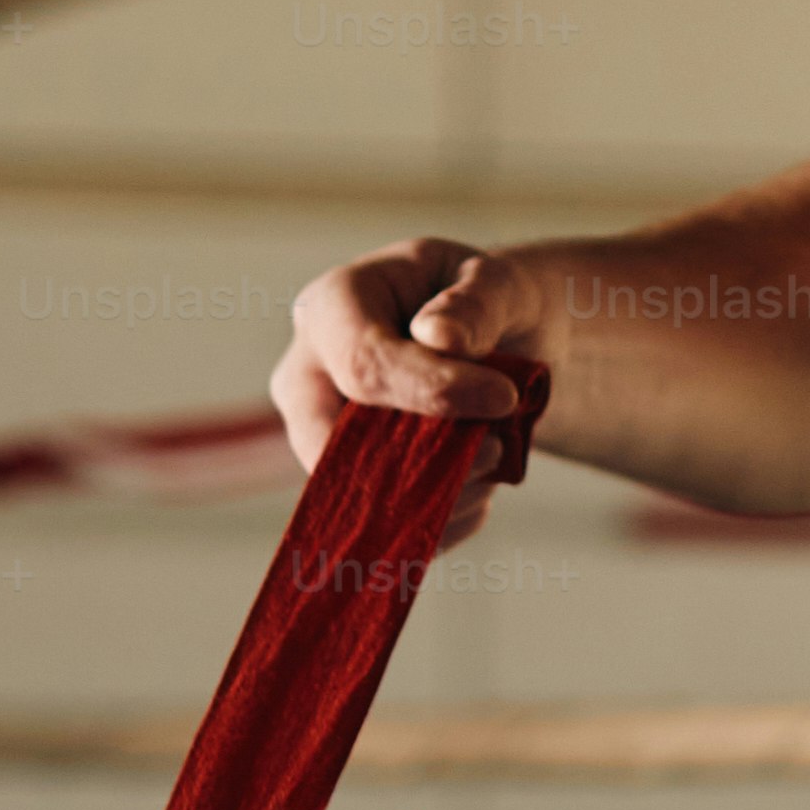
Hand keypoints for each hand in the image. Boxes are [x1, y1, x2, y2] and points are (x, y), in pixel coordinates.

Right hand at [275, 239, 551, 547]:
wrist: (498, 346)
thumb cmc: (490, 305)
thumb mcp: (500, 282)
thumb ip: (477, 302)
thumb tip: (439, 338)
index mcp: (333, 306)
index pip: (362, 364)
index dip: (432, 391)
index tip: (504, 398)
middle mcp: (306, 375)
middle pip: (331, 445)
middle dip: (422, 462)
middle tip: (495, 452)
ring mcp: (317, 435)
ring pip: (353, 496)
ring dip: (437, 497)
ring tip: (494, 461)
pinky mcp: (344, 484)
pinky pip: (379, 528)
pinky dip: (441, 522)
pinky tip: (480, 490)